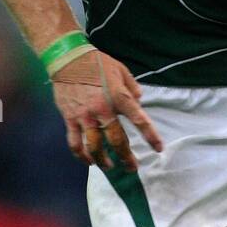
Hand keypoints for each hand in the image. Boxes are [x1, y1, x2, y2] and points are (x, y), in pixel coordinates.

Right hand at [49, 48, 162, 169]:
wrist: (68, 59)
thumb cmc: (97, 63)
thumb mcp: (121, 70)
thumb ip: (132, 88)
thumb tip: (138, 101)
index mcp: (119, 97)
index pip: (139, 120)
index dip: (150, 136)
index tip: (158, 149)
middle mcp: (103, 109)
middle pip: (117, 140)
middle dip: (126, 157)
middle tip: (132, 167)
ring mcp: (85, 116)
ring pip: (94, 146)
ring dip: (103, 160)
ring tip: (109, 167)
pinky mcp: (70, 118)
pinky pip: (75, 142)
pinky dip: (81, 155)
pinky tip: (88, 161)